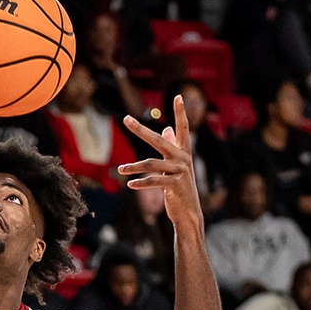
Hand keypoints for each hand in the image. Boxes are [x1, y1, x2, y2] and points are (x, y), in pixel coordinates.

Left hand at [117, 96, 206, 233]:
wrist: (189, 213)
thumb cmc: (180, 187)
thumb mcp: (177, 166)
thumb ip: (173, 146)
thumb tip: (167, 128)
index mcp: (184, 152)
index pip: (183, 128)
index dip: (181, 112)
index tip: (178, 96)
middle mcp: (183, 158)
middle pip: (158, 140)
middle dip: (140, 129)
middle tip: (126, 119)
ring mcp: (179, 171)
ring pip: (150, 164)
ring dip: (133, 167)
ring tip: (120, 169)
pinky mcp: (174, 185)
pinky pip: (153, 181)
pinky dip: (140, 183)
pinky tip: (130, 184)